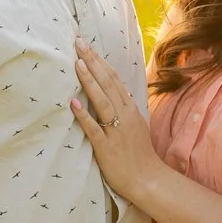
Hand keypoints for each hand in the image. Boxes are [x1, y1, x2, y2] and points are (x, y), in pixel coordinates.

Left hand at [71, 40, 160, 203]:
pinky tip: (73, 104)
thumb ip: (123, 107)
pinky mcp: (106, 147)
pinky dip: (84, 116)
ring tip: (77, 64)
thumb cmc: (138, 153)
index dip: (99, 61)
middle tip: (78, 43)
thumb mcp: (134, 124)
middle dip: (92, 62)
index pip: (113, 79)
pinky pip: (94, 129)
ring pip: (102, 101)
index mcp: (129, 108)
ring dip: (89, 81)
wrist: (148, 179)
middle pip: (107, 83)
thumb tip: (113, 91)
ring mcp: (115, 130)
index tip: (86, 45)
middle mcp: (123, 115)